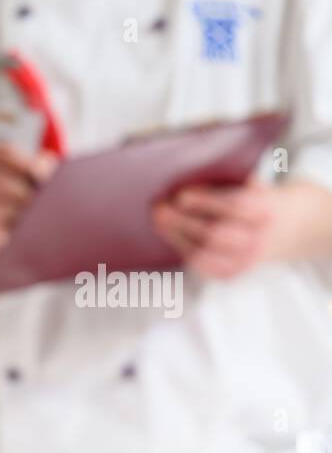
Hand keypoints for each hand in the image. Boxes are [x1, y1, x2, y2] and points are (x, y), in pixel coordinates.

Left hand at [153, 181, 274, 278]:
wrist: (292, 229)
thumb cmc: (263, 201)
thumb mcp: (259, 187)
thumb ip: (234, 184)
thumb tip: (190, 178)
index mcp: (267, 211)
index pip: (235, 207)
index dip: (206, 202)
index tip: (181, 196)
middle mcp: (258, 239)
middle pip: (215, 234)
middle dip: (183, 222)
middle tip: (160, 209)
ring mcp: (246, 260)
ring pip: (205, 253)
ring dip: (177, 237)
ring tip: (159, 222)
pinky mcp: (233, 273)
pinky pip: (204, 266)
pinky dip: (185, 250)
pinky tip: (171, 236)